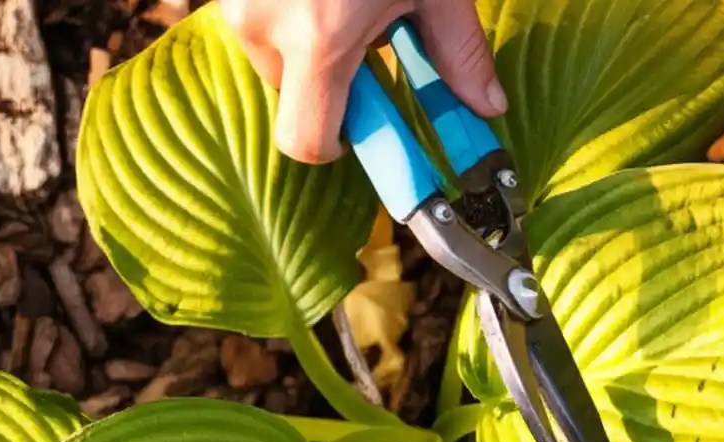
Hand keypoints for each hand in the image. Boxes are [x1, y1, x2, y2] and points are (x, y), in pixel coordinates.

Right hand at [219, 0, 507, 163]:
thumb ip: (458, 54)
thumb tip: (488, 109)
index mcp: (319, 41)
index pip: (306, 142)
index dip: (338, 145)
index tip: (368, 127)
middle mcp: (264, 26)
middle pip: (294, 97)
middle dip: (334, 78)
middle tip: (370, 30)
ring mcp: (235, 0)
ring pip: (275, 56)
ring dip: (311, 41)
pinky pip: (258, 18)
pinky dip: (290, 9)